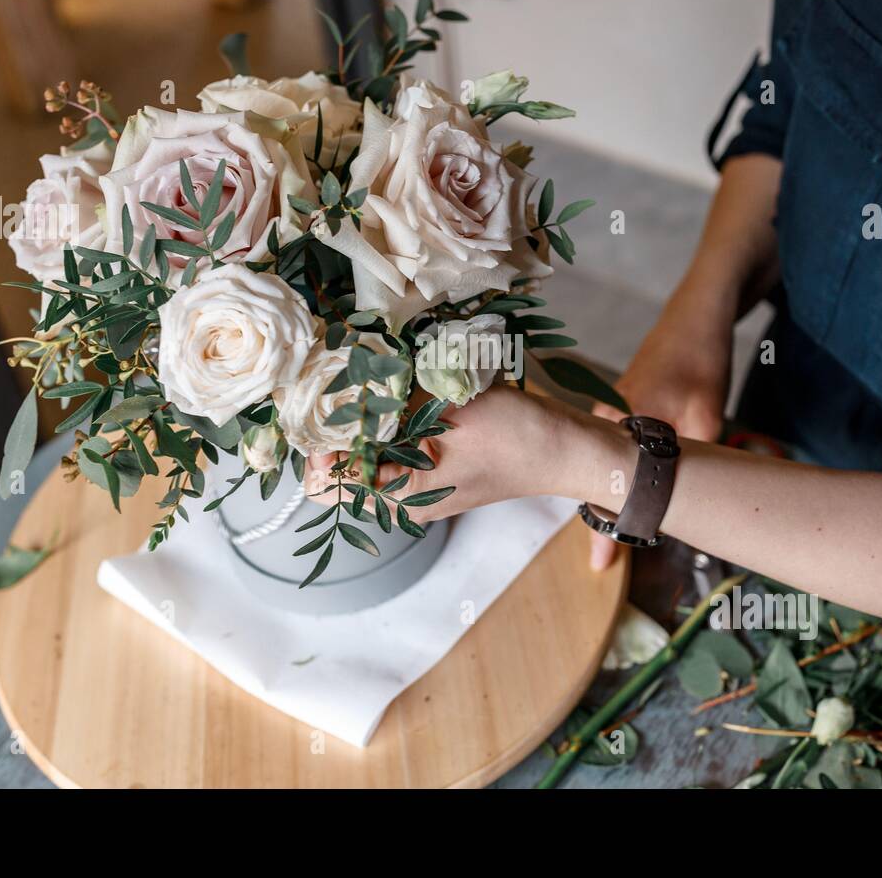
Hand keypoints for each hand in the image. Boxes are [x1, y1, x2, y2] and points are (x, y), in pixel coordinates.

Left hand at [306, 386, 596, 522]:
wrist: (565, 448)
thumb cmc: (514, 436)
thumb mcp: (447, 413)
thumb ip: (391, 410)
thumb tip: (340, 392)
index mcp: (401, 499)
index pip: (324, 487)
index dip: (316, 447)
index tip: (327, 406)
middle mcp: (403, 499)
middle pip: (341, 469)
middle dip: (338, 427)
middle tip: (348, 385)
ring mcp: (419, 483)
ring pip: (367, 453)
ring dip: (366, 420)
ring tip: (377, 382)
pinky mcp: (434, 465)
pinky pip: (394, 446)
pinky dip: (391, 419)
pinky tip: (404, 391)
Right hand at [587, 305, 732, 569]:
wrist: (696, 316)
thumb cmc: (699, 361)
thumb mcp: (707, 416)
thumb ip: (695, 464)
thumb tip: (690, 506)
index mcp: (618, 424)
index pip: (602, 488)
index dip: (604, 531)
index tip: (598, 566)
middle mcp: (604, 419)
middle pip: (593, 478)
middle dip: (602, 517)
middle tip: (606, 555)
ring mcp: (610, 410)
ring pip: (600, 464)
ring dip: (608, 492)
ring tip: (619, 526)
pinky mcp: (621, 405)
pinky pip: (610, 447)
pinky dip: (615, 468)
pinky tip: (627, 482)